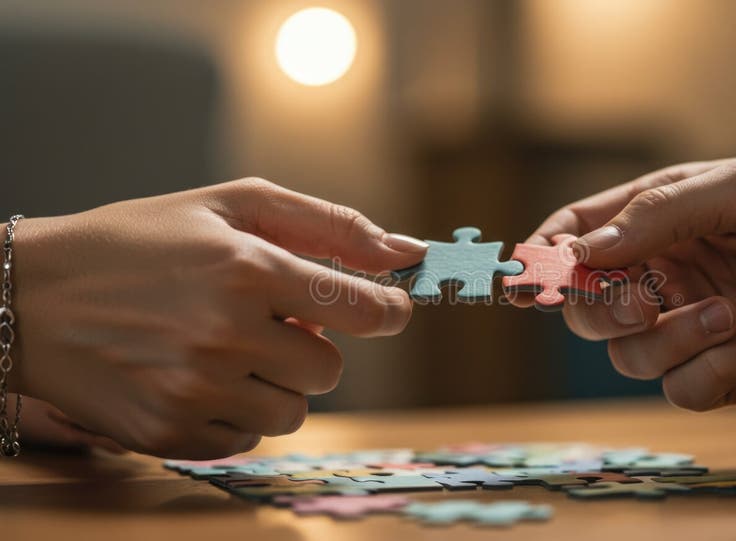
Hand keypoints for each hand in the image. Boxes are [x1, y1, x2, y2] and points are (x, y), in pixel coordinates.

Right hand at [8, 178, 426, 457]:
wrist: (32, 297)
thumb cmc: (140, 240)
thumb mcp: (231, 204)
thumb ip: (326, 224)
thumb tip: (406, 251)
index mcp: (247, 268)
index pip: (360, 309)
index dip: (386, 311)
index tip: (388, 310)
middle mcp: (225, 334)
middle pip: (329, 370)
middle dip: (314, 348)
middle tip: (272, 324)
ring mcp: (195, 390)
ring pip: (293, 412)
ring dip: (278, 384)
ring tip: (231, 351)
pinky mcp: (169, 432)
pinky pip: (247, 440)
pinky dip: (237, 414)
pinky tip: (200, 379)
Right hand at [526, 158, 735, 410]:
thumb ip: (657, 214)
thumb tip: (582, 251)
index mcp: (658, 224)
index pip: (577, 238)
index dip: (543, 258)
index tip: (525, 279)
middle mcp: (663, 276)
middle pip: (586, 308)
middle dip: (601, 310)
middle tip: (644, 302)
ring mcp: (688, 328)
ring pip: (628, 357)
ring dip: (672, 341)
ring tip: (729, 315)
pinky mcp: (720, 374)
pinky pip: (680, 392)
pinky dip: (710, 372)